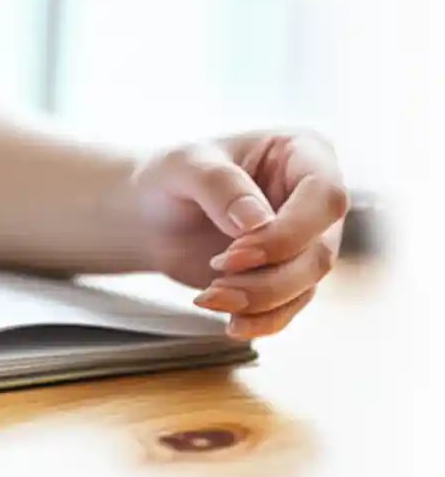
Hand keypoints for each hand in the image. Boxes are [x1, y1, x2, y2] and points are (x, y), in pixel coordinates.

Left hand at [130, 132, 349, 339]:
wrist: (150, 214)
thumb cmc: (171, 177)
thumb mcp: (184, 165)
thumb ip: (220, 185)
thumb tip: (259, 222)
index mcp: (303, 153)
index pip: (325, 197)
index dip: (288, 233)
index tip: (234, 252)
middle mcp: (315, 198)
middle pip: (321, 250)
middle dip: (269, 276)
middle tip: (215, 276)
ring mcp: (307, 239)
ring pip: (307, 284)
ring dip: (259, 299)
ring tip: (208, 297)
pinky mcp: (289, 274)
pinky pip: (291, 306)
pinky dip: (262, 320)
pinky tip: (231, 324)